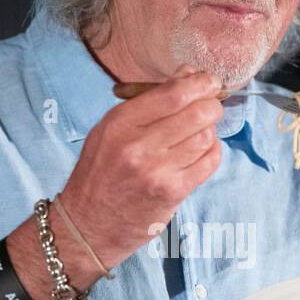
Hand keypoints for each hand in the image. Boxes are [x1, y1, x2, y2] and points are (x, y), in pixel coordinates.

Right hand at [58, 65, 223, 268]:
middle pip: (196, 113)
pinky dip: (212, 151)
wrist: (88, 224)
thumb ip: (147, 102)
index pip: (172, 93)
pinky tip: (202, 151)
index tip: (209, 81)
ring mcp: (157, 172)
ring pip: (205, 137)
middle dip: (212, 105)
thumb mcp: (110, 130)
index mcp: (120, 123)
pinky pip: (208, 163)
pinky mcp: (172, 193)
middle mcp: (138, 146)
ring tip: (201, 131)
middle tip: (212, 106)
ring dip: (210, 130)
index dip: (199, 83)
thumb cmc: (99, 173)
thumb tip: (188, 75)